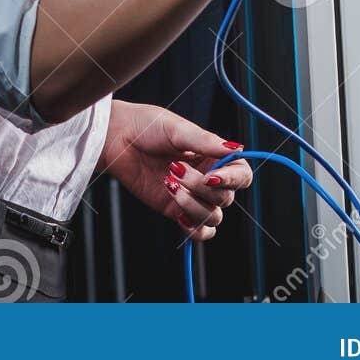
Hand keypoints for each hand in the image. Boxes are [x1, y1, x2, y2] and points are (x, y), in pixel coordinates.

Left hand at [94, 99, 252, 241]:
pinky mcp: (175, 211)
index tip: (212, 176)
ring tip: (169, 184)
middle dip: (201, 187)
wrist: (118, 140)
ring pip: (213, 217)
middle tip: (175, 168)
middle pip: (226, 198)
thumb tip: (237, 149)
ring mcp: (192, 196)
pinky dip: (193, 228)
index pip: (241, 174)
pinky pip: (198, 233)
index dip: (233, 179)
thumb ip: (206, 142)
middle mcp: (207, 177)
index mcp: (213, 155)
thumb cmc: (147, 126)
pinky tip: (178, 213)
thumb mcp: (177, 129)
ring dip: (193, 205)